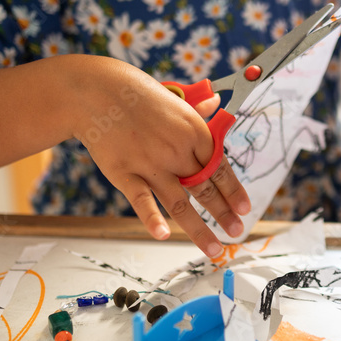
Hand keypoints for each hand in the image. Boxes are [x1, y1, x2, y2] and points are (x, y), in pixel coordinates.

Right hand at [67, 57, 249, 256]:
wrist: (95, 91)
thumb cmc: (136, 94)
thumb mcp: (175, 98)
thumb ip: (196, 110)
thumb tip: (215, 104)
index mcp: (194, 131)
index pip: (220, 168)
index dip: (234, 191)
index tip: (245, 209)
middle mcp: (177, 150)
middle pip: (205, 189)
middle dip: (224, 214)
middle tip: (237, 232)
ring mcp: (150, 164)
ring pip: (180, 203)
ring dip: (200, 230)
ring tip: (215, 249)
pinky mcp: (124, 173)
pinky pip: (142, 200)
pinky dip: (153, 218)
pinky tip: (163, 234)